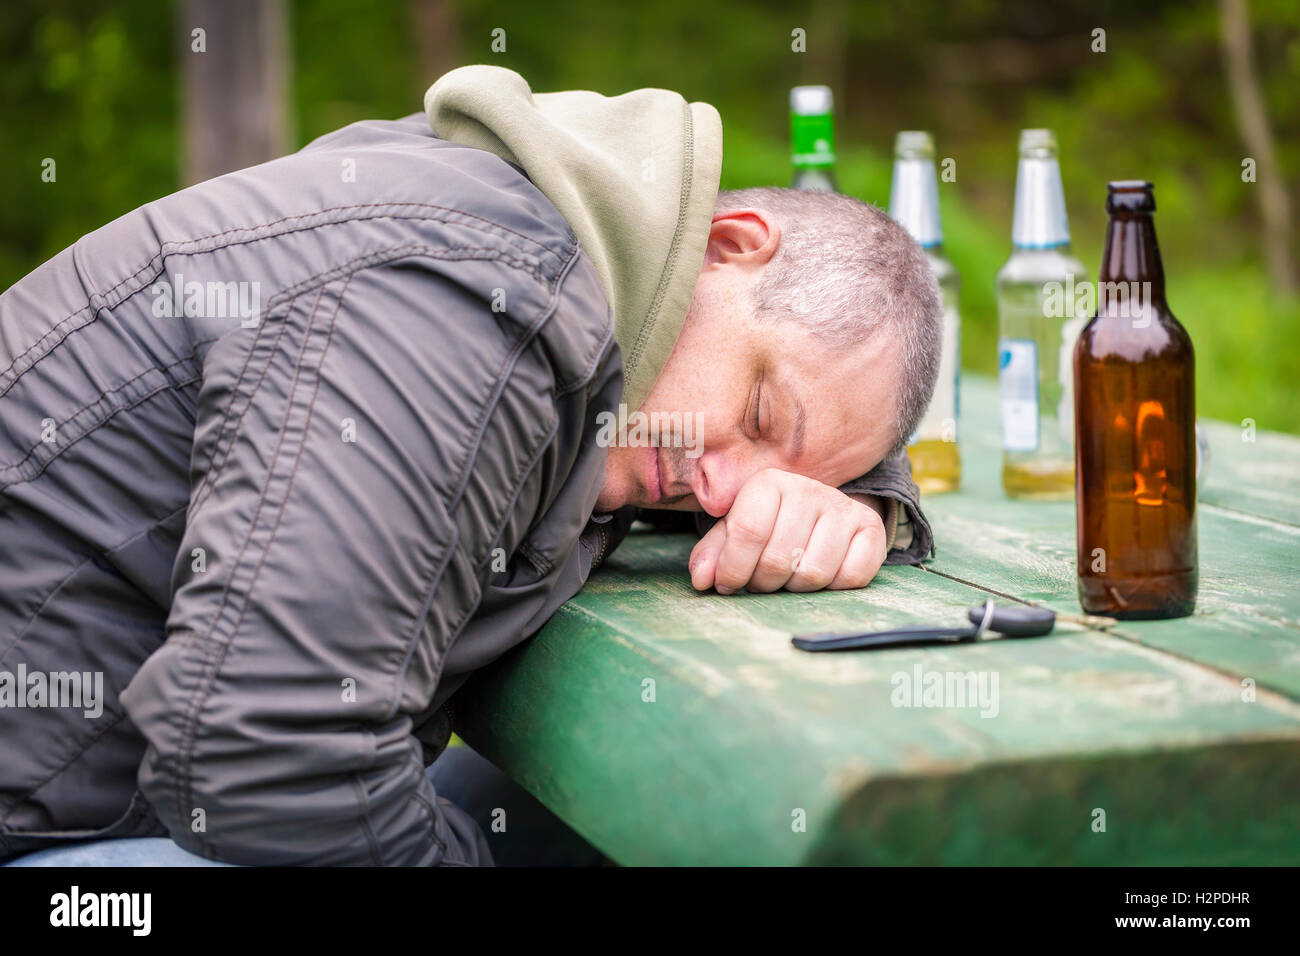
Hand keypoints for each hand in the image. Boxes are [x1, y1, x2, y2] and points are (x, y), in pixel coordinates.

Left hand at [688, 468, 886, 593]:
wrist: (819, 510)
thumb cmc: (769, 524)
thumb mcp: (736, 530)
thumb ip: (714, 553)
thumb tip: (702, 580)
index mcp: (769, 483)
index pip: (748, 532)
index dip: (733, 569)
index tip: (726, 585)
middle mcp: (809, 489)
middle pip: (780, 558)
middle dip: (763, 583)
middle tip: (760, 581)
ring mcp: (843, 507)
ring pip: (814, 572)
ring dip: (795, 588)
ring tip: (787, 578)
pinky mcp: (871, 527)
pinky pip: (852, 576)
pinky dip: (832, 587)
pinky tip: (821, 576)